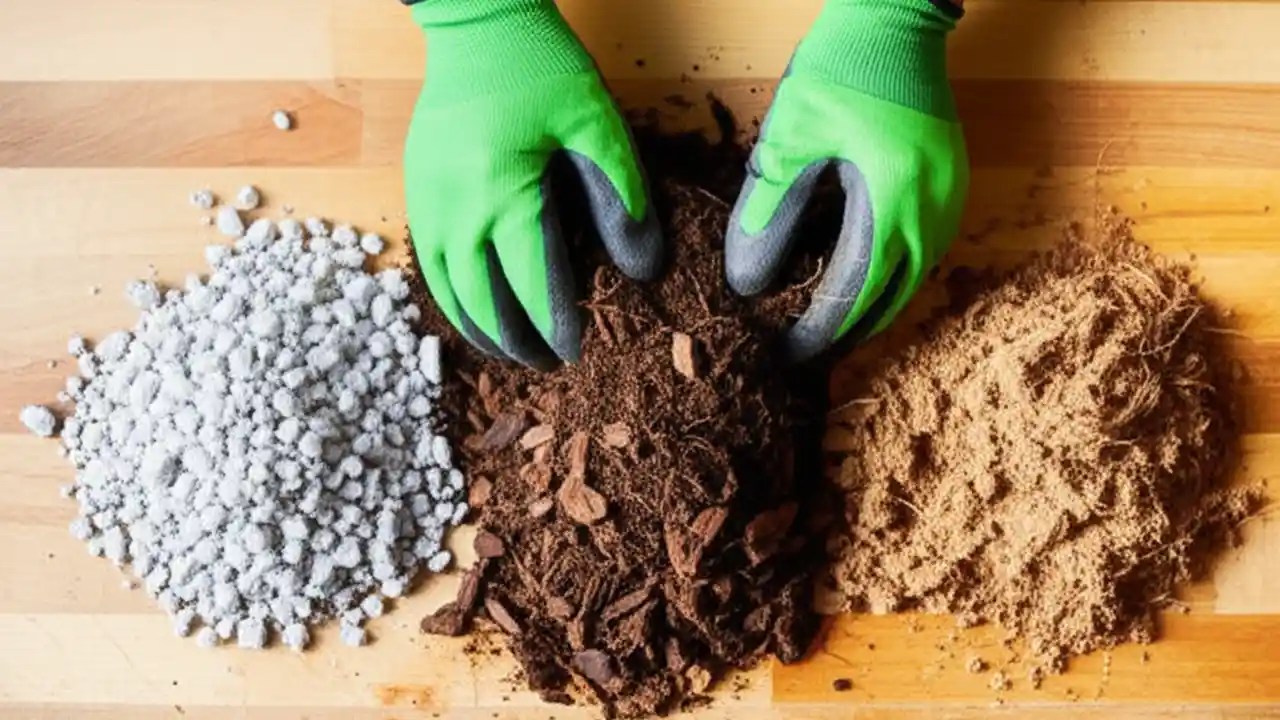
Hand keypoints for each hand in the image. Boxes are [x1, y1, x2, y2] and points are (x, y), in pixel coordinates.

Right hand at [404, 0, 661, 369]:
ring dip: (479, 331)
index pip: (533, 285)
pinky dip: (452, 299)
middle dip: (516, 342)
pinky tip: (475, 309)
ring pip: (447, 293)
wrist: (475, 23)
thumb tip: (643, 269)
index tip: (578, 354)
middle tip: (548, 365)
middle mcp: (456, 211)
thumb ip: (621, 197)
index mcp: (504, 194)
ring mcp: (427, 205)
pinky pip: (428, 266)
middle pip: (482, 303)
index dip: (557, 326)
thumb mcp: (596, 124)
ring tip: (511, 352)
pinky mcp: (415, 194)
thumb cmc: (541, 68)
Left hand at [725, 0, 968, 361]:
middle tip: (800, 354)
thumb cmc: (839, 69)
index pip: (854, 294)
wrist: (897, 18)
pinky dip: (889, 276)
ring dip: (869, 308)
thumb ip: (768, 213)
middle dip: (843, 332)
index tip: (782, 357)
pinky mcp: (952, 185)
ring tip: (826, 326)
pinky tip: (859, 278)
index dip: (816, 332)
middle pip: (889, 299)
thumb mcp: (790, 139)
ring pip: (911, 281)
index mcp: (894, 201)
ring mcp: (951, 200)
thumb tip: (746, 284)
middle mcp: (933, 211)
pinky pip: (923, 253)